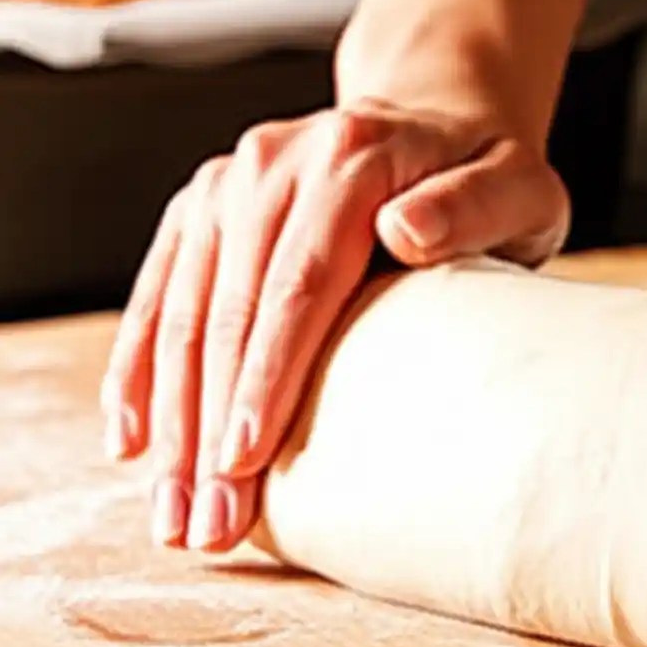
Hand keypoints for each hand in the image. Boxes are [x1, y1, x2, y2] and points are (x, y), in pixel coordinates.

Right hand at [100, 98, 567, 552]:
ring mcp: (229, 183)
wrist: (433, 120)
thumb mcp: (516, 186)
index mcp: (352, 159)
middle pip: (231, 310)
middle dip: (210, 429)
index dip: (269, 376)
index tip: (245, 459)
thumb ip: (472, 207)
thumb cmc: (486, 174)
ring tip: (173, 514)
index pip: (301, 283)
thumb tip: (404, 232)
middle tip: (207, 526)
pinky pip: (159, 295)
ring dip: (170, 422)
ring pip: (185, 315)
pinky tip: (129, 441)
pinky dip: (140, 372)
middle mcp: (274, 164)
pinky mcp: (202, 207)